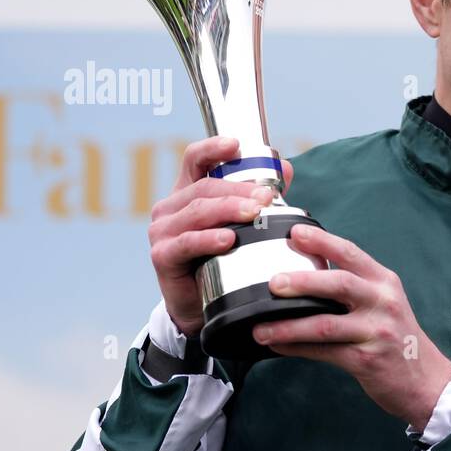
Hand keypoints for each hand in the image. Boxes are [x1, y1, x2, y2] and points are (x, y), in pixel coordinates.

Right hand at [148, 136, 290, 336]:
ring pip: (197, 211)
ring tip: (255, 213)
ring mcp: (163, 231)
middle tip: (267, 197)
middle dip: (238, 189)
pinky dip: (208, 240)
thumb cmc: (220, 259)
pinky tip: (228, 240)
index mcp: (187, 193)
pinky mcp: (162, 256)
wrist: (198, 306)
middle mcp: (170, 207)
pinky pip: (187, 243)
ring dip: (228, 210)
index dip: (213, 149)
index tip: (236, 145)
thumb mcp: (240, 225)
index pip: (195, 160)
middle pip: (204, 187)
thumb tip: (287, 168)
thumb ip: (259, 196)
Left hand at [251, 225, 450, 430]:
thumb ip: (356, 286)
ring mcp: (375, 332)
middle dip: (302, 281)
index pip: (351, 253)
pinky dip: (296, 348)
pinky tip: (277, 345)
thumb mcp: (385, 303)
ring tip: (260, 328)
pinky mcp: (366, 360)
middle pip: (339, 284)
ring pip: (325, 324)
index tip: (295, 233)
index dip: (322, 241)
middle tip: (273, 283)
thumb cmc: (398, 338)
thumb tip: (306, 273)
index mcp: (385, 282)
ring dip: (288, 326)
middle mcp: (383, 302)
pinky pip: (323, 352)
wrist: (426, 381)